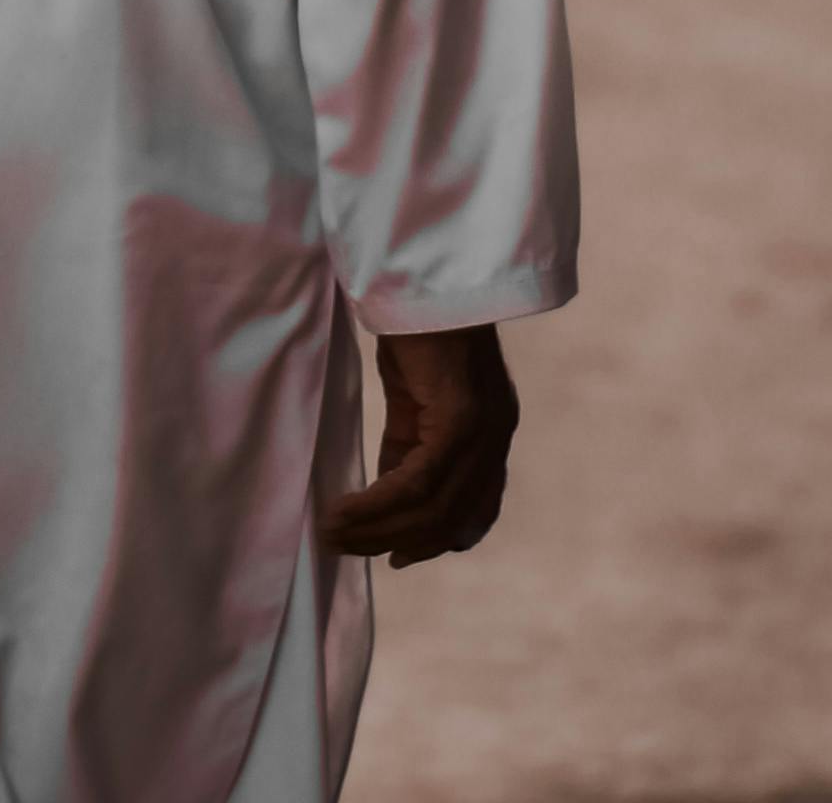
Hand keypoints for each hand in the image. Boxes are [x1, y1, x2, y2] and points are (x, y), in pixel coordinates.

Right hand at [320, 322, 519, 565]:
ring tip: (336, 534)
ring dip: (379, 529)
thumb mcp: (414, 396)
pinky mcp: (460, 418)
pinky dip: (376, 503)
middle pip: (450, 518)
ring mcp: (483, 431)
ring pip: (432, 508)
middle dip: (397, 541)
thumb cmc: (416, 325)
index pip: (476, 509)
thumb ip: (410, 445)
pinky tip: (345, 509)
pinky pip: (416, 481)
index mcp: (491, 431)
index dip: (439, 540)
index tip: (399, 556)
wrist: (427, 274)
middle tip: (349, 547)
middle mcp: (495, 438)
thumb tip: (388, 492)